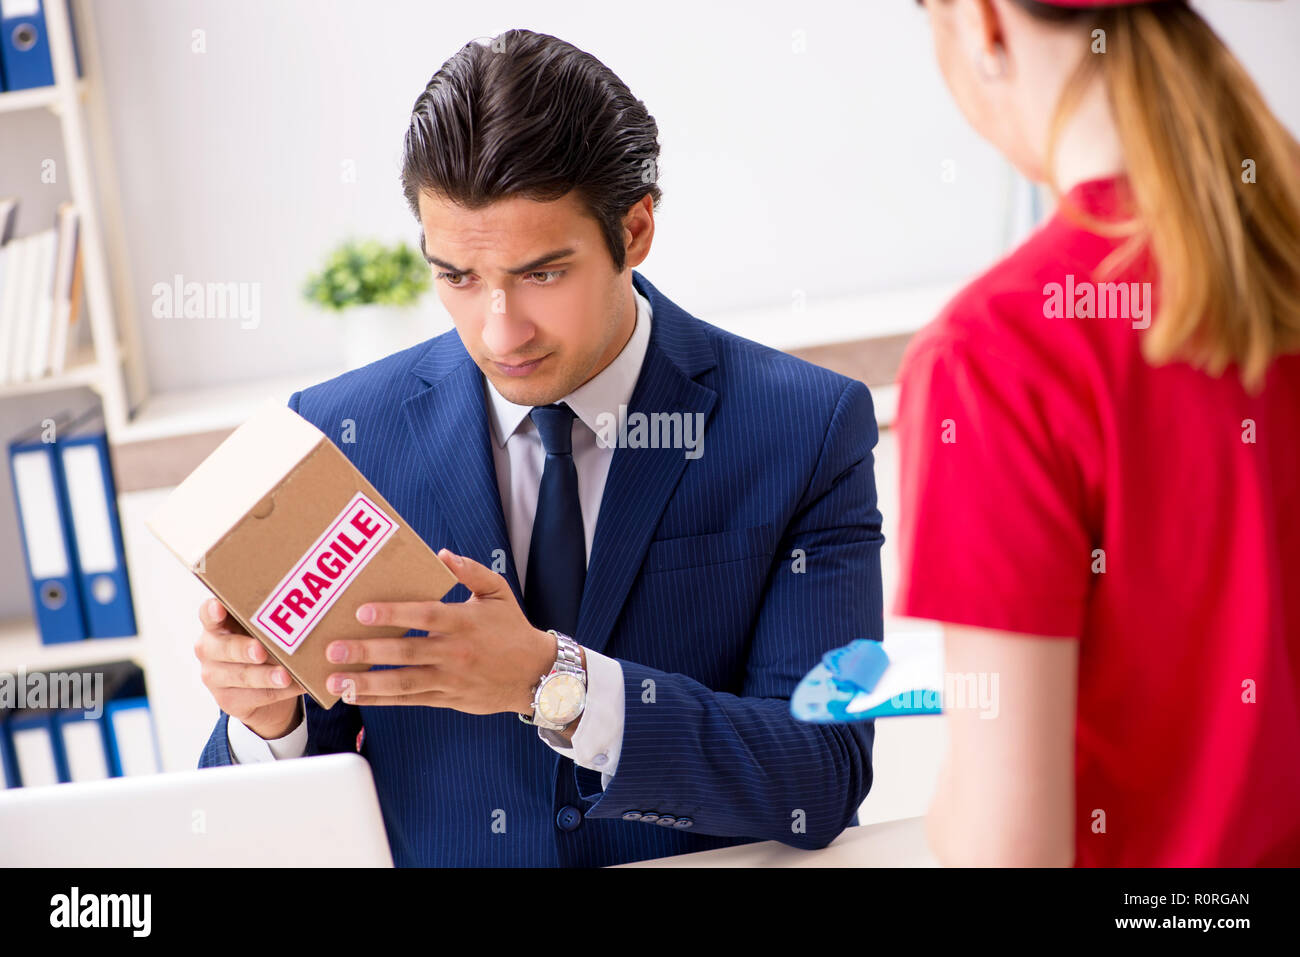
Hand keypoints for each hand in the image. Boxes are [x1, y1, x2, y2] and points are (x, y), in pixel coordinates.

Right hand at [195, 597, 304, 738]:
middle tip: (260, 651)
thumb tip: (305, 611)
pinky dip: (280, 691)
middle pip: (224, 647)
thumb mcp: (261, 629)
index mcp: (216, 625)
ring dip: (266, 676)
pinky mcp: (228, 700)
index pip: (208, 614)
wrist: (261, 686)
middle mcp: (209, 649)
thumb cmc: (262, 644)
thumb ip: (270, 619)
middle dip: (244, 649)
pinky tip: (298, 686)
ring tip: (286, 676)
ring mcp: (214, 676)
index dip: (212, 610)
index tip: (220, 608)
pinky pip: (257, 696)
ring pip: (242, 675)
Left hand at [322, 548, 556, 715]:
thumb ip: (471, 571)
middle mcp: (455, 652)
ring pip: (403, 683)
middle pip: (406, 652)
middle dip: (367, 652)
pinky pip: (410, 701)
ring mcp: (450, 679)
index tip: (362, 612)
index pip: (425, 616)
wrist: (537, 675)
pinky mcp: (447, 699)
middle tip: (333, 649)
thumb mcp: (498, 593)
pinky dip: (381, 699)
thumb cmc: (513, 629)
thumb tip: (441, 554)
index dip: (394, 614)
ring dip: (367, 683)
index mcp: (465, 622)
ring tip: (335, 681)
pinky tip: (355, 696)